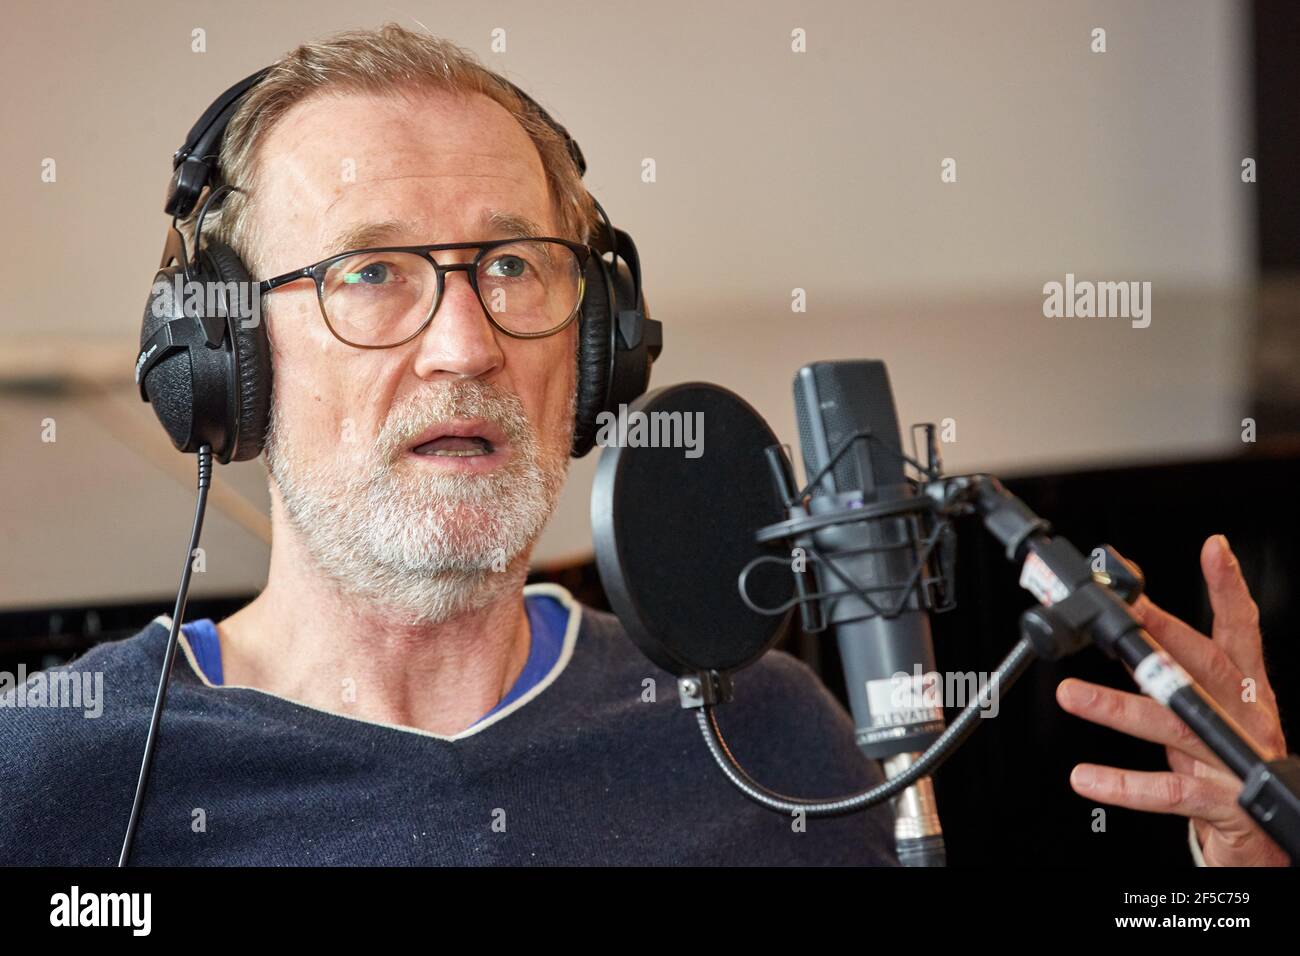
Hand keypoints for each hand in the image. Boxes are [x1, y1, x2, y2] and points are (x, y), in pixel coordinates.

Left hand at [1055, 534, 1289, 865]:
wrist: (1264, 837)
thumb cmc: (1224, 763)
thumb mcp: (1203, 712)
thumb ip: (1173, 676)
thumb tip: (1125, 635)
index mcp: (1246, 690)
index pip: (1240, 630)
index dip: (1228, 588)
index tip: (1215, 547)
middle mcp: (1245, 719)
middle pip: (1204, 669)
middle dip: (1160, 639)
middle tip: (1115, 621)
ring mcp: (1235, 761)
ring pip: (1174, 725)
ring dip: (1117, 708)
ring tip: (1070, 696)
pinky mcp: (1222, 805)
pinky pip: (1168, 792)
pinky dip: (1123, 784)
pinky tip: (1083, 777)